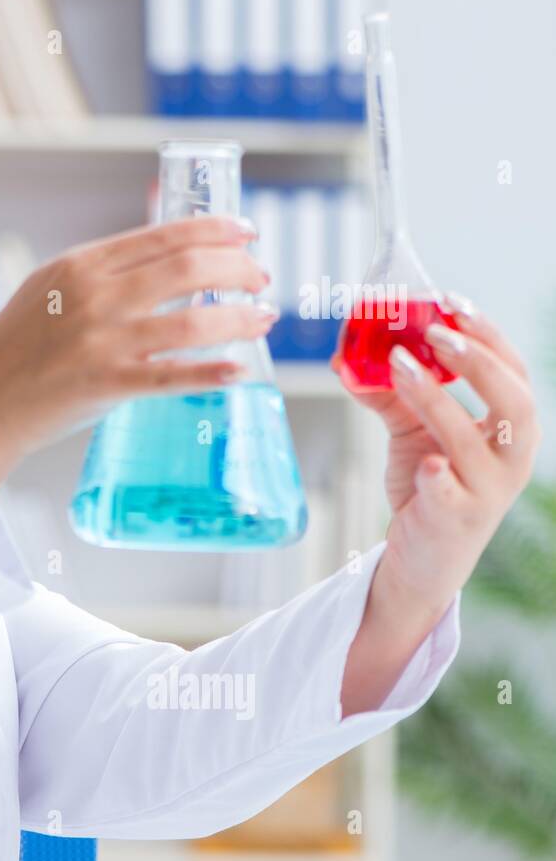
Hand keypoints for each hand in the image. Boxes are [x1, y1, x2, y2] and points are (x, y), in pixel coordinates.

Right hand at [0, 216, 275, 521]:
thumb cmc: (16, 348)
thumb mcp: (49, 290)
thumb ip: (99, 275)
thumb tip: (163, 264)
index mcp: (82, 265)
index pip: (166, 235)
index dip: (217, 230)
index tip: (247, 234)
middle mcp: (95, 297)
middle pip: (189, 269)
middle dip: (238, 271)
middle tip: (259, 280)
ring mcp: (102, 342)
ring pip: (193, 323)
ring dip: (240, 319)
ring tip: (262, 319)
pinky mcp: (106, 385)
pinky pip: (173, 378)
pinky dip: (213, 373)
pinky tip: (240, 372)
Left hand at [332, 294, 540, 614]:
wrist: (422, 556)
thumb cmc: (428, 485)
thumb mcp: (412, 432)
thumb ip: (391, 394)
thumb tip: (346, 355)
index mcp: (510, 429)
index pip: (514, 371)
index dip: (488, 335)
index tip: (452, 303)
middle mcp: (511, 458)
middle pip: (512, 401)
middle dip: (477, 361)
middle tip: (435, 332)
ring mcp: (487, 490)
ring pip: (470, 441)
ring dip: (436, 400)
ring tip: (399, 366)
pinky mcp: (456, 519)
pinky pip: (450, 494)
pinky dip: (439, 477)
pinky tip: (425, 462)